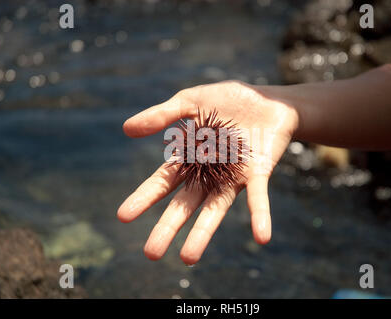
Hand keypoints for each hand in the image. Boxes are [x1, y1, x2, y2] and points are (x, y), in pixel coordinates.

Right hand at [117, 80, 297, 263]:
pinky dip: (259, 216)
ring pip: (216, 208)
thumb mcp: (190, 102)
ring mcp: (234, 177)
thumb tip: (126, 129)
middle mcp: (209, 174)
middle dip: (168, 227)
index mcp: (190, 158)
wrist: (267, 98)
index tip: (123, 216)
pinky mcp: (259, 173)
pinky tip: (261, 238)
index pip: (164, 181)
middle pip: (185, 204)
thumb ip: (162, 115)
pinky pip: (259, 198)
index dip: (145, 197)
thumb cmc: (228, 101)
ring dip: (203, 233)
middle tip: (150, 253)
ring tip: (188, 258)